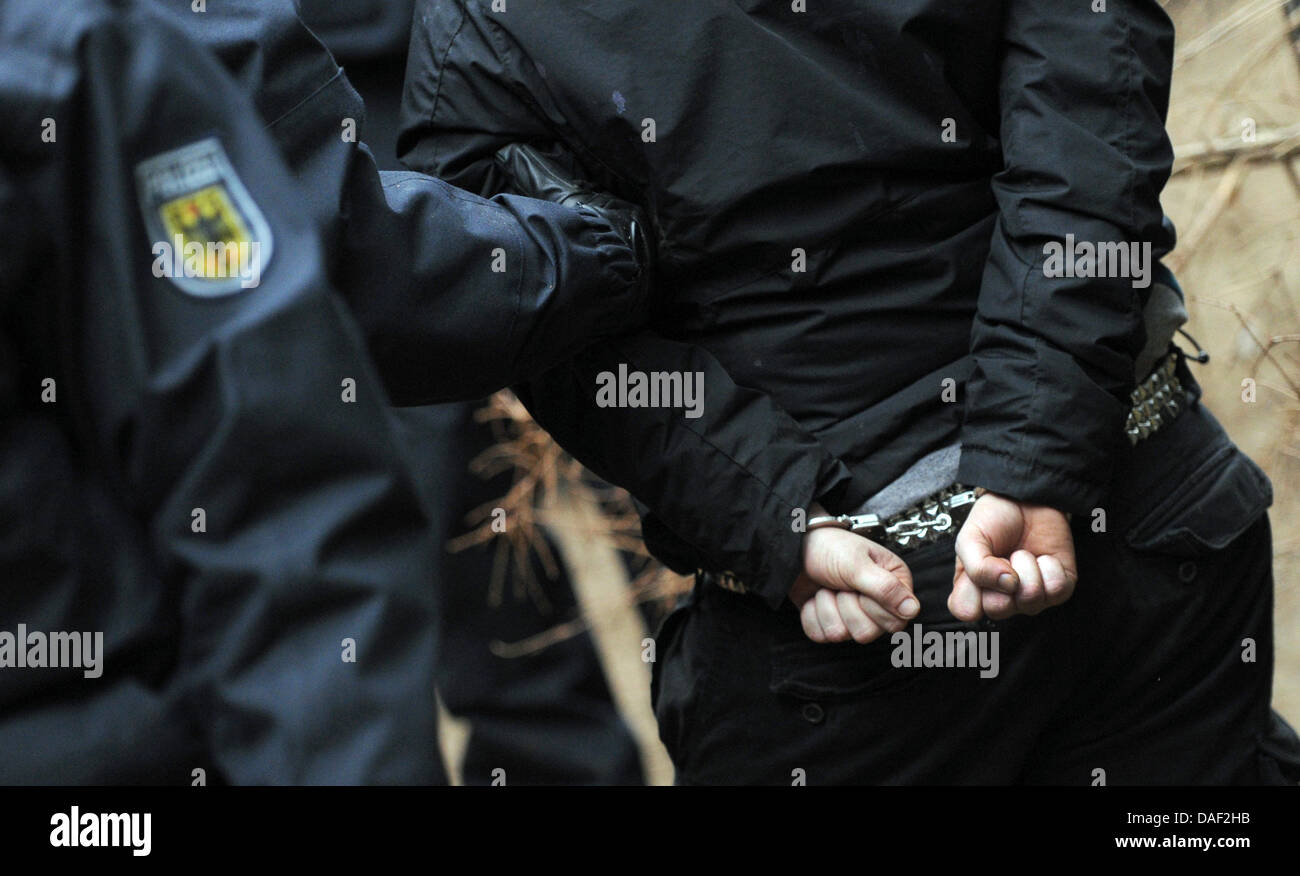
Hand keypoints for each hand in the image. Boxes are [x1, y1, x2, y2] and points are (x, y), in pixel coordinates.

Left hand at [787, 514, 917, 643]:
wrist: (795, 548)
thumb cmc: (829, 547)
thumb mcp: (857, 564)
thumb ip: (885, 588)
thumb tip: (912, 609)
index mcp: (893, 585)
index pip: (896, 621)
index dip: (873, 608)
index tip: (861, 587)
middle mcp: (876, 603)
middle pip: (867, 633)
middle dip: (847, 606)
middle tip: (842, 584)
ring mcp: (852, 615)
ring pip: (841, 635)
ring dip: (827, 607)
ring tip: (828, 586)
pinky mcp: (829, 621)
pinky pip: (820, 635)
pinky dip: (812, 614)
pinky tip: (814, 597)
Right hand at [949, 491, 1077, 621]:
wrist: (1028, 500)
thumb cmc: (995, 519)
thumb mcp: (971, 537)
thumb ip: (977, 566)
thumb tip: (1006, 584)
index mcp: (973, 589)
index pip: (966, 611)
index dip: (972, 592)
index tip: (975, 571)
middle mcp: (1001, 598)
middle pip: (1000, 609)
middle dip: (1003, 574)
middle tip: (1003, 556)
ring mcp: (1029, 597)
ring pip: (1030, 599)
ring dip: (1028, 566)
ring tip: (1022, 553)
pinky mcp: (1057, 590)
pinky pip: (1057, 590)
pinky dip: (1051, 567)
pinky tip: (1043, 558)